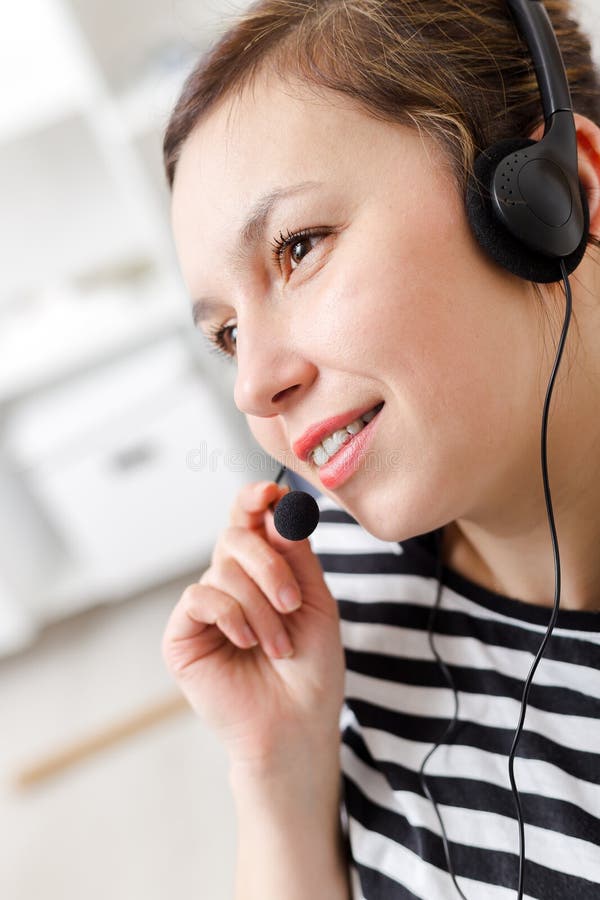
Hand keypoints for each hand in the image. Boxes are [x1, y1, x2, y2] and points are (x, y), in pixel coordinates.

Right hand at [161, 480, 344, 773]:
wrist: (297, 725)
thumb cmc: (312, 669)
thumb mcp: (315, 602)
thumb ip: (296, 555)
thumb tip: (279, 507)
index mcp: (261, 569)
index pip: (249, 519)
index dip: (255, 499)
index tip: (271, 492)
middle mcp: (229, 581)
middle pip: (235, 535)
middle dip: (269, 564)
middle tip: (292, 602)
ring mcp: (204, 608)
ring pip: (223, 570)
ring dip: (261, 608)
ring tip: (279, 646)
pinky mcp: (181, 635)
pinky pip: (200, 598)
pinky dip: (231, 616)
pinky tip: (247, 644)